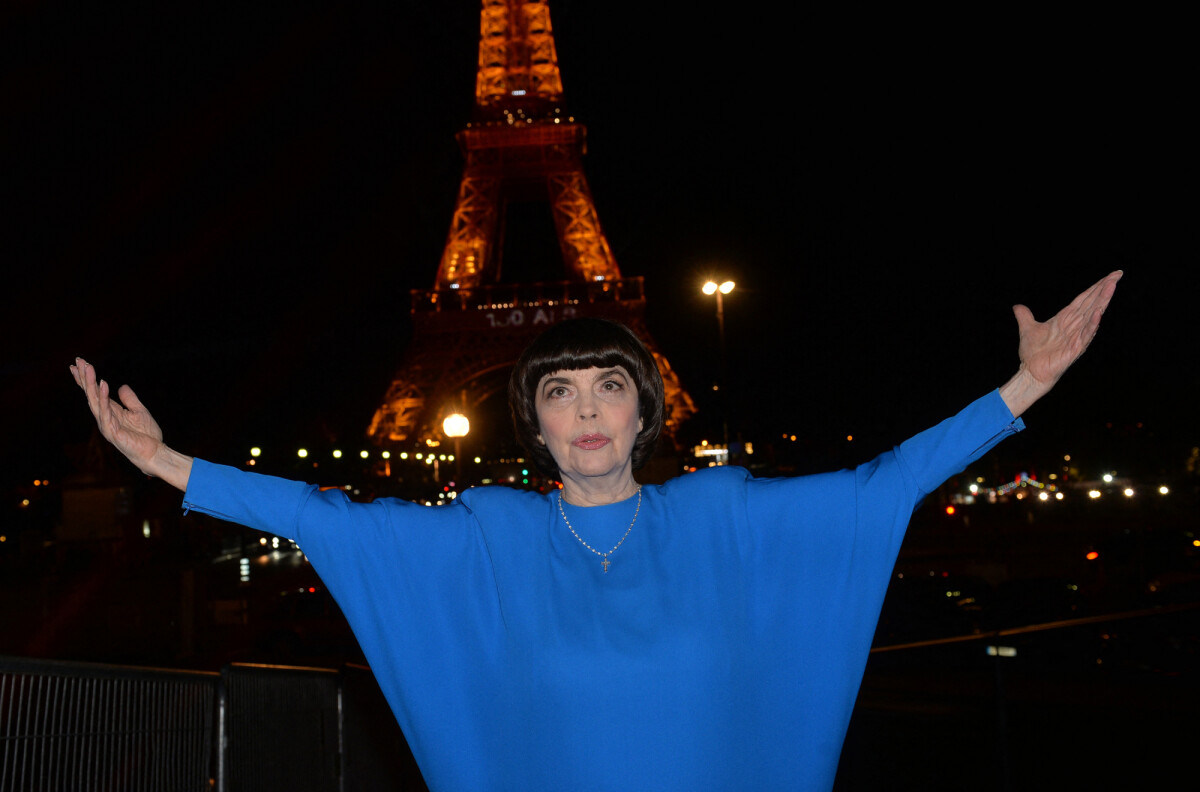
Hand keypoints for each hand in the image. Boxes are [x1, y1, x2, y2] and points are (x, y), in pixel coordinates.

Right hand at [70, 358, 165, 475]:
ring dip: (91, 384)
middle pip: (91, 394)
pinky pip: (106, 412)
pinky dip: (104, 398)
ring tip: (88, 368)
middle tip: (78, 361)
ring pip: (95, 401)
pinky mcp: (112, 432)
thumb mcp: (139, 411)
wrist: (154, 453)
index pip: (95, 393)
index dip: (86, 379)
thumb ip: (129, 399)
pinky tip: (103, 384)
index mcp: (110, 412)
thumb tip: (121, 386)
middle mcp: (105, 417)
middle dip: (84, 378)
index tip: (78, 364)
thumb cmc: (146, 436)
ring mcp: (107, 425)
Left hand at [1000, 270, 1121, 415]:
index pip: (1084, 299)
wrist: (1031, 371)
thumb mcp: (1027, 329)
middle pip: (1092, 303)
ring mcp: (1077, 336)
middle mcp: (1074, 325)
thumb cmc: (1033, 353)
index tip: (1110, 275)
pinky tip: (1098, 313)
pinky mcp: (1075, 348)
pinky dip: (1092, 324)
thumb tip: (1017, 306)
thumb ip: (1025, 316)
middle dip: (1104, 289)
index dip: (1096, 287)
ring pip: (1092, 315)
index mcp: (1065, 318)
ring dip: (1102, 301)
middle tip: (1118, 275)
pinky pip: (1086, 334)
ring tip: (1111, 287)